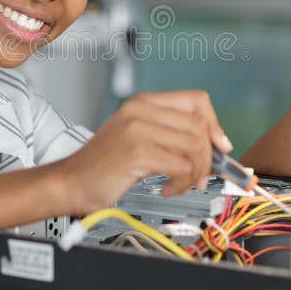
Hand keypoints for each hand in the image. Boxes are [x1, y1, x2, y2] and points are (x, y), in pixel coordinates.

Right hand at [56, 90, 232, 214]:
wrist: (69, 182)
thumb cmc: (104, 165)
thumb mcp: (138, 138)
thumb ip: (171, 135)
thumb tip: (216, 147)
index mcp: (143, 102)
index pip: (197, 100)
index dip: (214, 124)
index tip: (220, 147)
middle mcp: (140, 109)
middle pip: (200, 126)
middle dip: (208, 157)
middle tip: (200, 177)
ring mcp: (138, 128)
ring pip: (195, 146)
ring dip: (195, 173)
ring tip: (180, 184)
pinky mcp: (137, 151)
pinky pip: (181, 166)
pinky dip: (181, 184)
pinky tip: (166, 189)